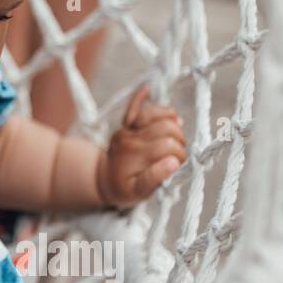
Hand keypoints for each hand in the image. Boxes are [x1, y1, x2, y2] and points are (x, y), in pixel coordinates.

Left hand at [96, 83, 186, 208]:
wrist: (102, 180)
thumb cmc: (123, 189)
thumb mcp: (138, 193)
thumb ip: (155, 178)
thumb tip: (173, 163)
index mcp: (136, 154)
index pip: (170, 146)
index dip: (180, 156)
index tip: (177, 165)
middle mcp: (131, 137)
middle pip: (168, 128)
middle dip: (179, 141)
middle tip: (176, 154)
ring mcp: (127, 129)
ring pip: (158, 114)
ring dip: (172, 122)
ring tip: (174, 136)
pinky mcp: (125, 124)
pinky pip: (134, 106)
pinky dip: (141, 97)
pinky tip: (148, 89)